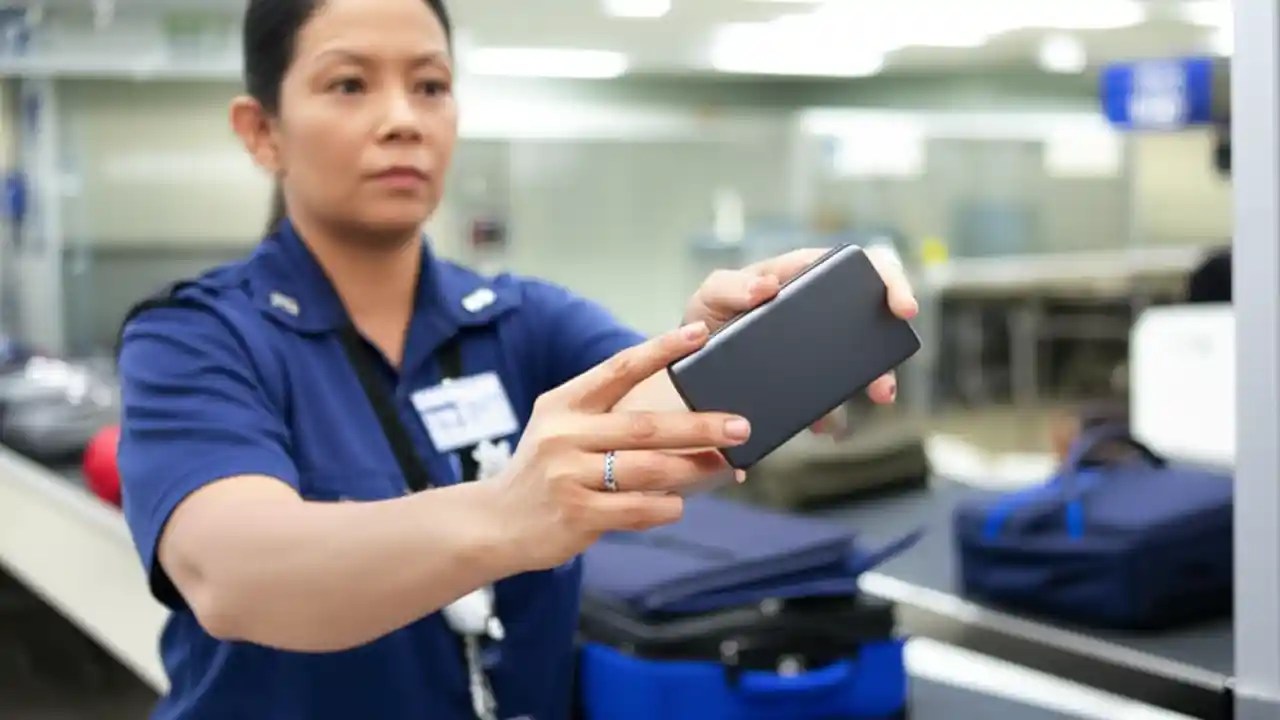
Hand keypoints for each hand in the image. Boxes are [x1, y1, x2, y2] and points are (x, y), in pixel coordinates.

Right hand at [492, 322, 748, 572]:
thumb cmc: (546, 470)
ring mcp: (568, 475)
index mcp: (564, 403)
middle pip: (647, 426)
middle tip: (741, 425)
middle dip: (701, 426)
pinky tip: (678, 504)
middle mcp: (563, 434)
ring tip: (724, 467)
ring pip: (649, 469)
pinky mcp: (577, 514)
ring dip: (694, 470)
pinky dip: (666, 507)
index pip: (619, 368)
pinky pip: (637, 508)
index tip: (701, 333)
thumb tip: (681, 409)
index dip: (662, 349)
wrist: (497, 523)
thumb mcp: (561, 427)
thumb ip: (607, 414)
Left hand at [682, 246, 918, 429]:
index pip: (863, 266)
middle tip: (882, 387)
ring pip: (859, 366)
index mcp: (806, 277)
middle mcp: (822, 310)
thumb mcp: (713, 295)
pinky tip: (820, 428)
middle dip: (884, 356)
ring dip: (865, 389)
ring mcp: (820, 347)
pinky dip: (829, 416)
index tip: (902, 309)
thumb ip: (730, 286)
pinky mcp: (808, 380)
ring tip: (846, 414)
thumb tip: (768, 288)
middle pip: (872, 322)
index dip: (890, 280)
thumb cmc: (709, 315)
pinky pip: (831, 397)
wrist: (690, 364)